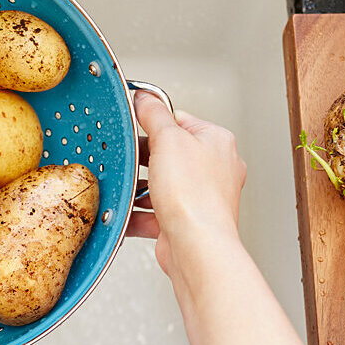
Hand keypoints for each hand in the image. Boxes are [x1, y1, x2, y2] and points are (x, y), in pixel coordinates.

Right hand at [126, 91, 246, 274]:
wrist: (196, 245)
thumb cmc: (194, 196)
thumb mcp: (168, 139)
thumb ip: (154, 114)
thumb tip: (146, 98)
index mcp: (217, 142)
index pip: (181, 120)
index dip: (155, 122)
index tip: (136, 124)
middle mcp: (215, 169)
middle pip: (170, 153)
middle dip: (145, 159)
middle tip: (130, 160)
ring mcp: (201, 197)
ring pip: (161, 184)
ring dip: (140, 188)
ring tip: (129, 188)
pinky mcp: (185, 221)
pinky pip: (155, 211)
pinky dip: (138, 212)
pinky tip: (127, 212)